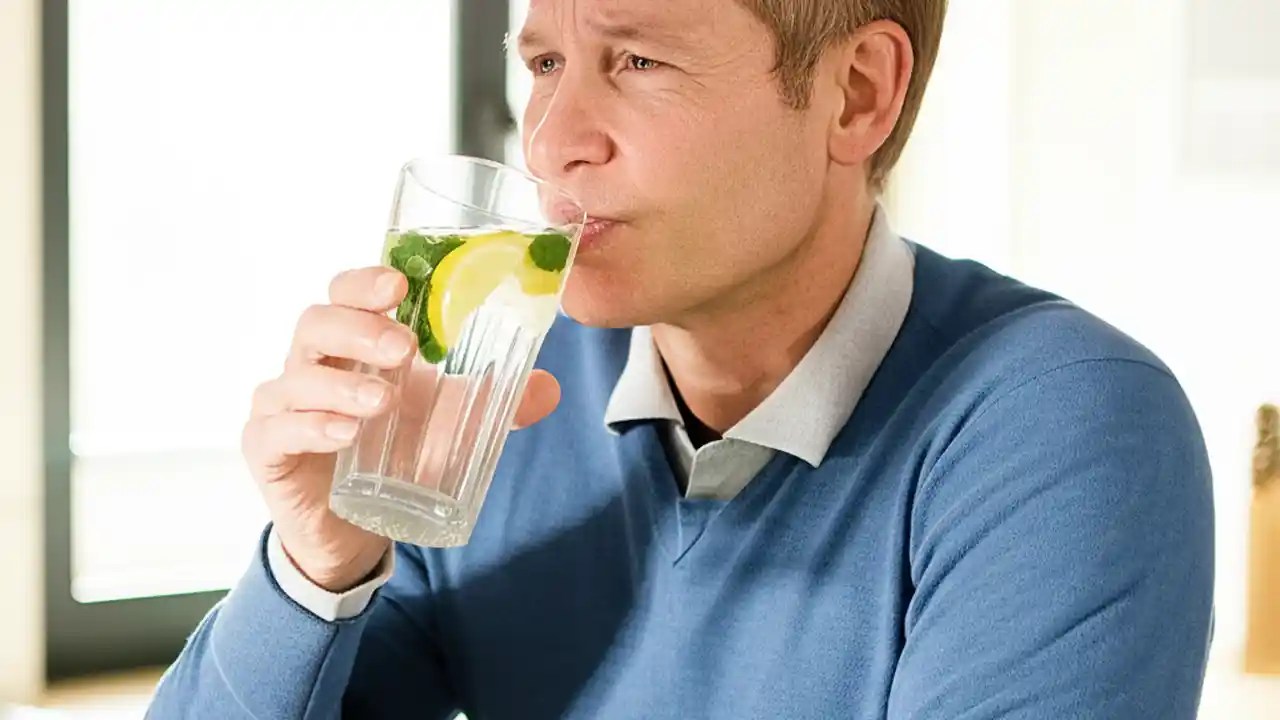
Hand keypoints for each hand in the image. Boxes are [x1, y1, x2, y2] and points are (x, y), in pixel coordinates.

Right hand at [241, 266, 561, 590]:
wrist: (357, 526)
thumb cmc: (396, 451)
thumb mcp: (450, 423)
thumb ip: (496, 403)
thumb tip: (548, 388)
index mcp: (353, 343)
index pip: (346, 293)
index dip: (364, 282)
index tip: (398, 283)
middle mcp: (312, 364)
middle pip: (316, 323)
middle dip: (359, 328)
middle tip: (403, 348)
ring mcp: (283, 404)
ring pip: (297, 376)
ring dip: (342, 384)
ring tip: (383, 401)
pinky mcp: (267, 448)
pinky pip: (277, 429)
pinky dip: (311, 427)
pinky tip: (345, 434)